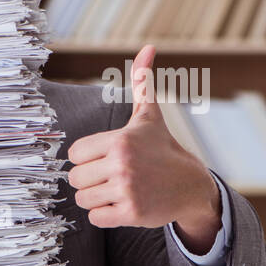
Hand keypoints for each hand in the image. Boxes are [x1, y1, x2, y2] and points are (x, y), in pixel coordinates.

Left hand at [67, 45, 221, 252]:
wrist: (190, 185)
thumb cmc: (163, 148)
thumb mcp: (150, 116)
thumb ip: (142, 82)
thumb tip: (149, 47)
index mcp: (120, 140)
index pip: (74, 154)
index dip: (87, 157)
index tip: (106, 157)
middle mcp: (122, 164)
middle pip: (75, 178)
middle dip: (90, 180)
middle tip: (112, 176)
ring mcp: (127, 190)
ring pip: (83, 199)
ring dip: (96, 198)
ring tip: (117, 190)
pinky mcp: (131, 213)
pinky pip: (96, 218)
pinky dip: (105, 215)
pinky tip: (122, 204)